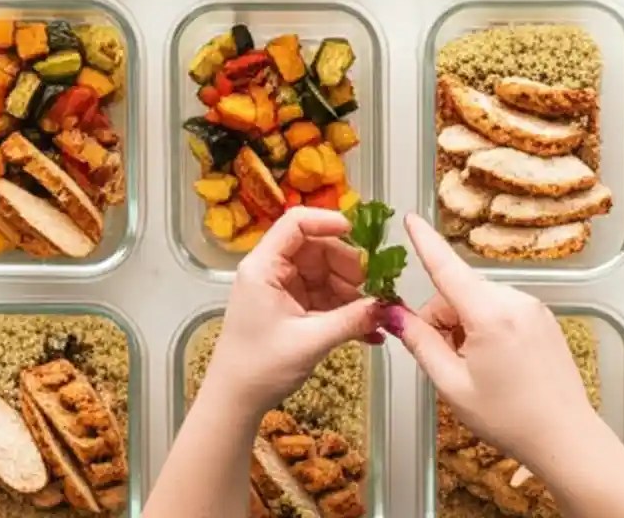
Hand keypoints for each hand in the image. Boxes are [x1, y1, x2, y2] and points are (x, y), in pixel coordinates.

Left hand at [203, 208, 382, 414]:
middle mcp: (272, 271)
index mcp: (264, 267)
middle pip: (318, 249)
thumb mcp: (310, 341)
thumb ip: (351, 320)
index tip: (359, 235)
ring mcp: (283, 290)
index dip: (328, 222)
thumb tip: (387, 307)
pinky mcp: (293, 309)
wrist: (236, 400)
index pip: (295, 224)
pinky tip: (369, 330)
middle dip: (349, 267)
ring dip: (352, 292)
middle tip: (374, 289)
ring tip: (373, 316)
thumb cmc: (259, 367)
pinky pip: (325, 298)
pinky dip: (345, 310)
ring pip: (326, 274)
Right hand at [387, 214, 599, 468]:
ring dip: (465, 324)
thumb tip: (393, 314)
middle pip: (458, 291)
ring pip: (478, 300)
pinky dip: (485, 326)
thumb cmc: (509, 418)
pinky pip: (500, 308)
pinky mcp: (542, 317)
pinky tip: (494, 362)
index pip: (447, 268)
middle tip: (446, 360)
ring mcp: (533, 307)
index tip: (410, 219)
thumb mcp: (452, 384)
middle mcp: (515, 301)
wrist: (565, 437)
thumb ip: (420, 342)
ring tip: (475, 367)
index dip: (425, 242)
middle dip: (443, 319)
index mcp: (490, 315)